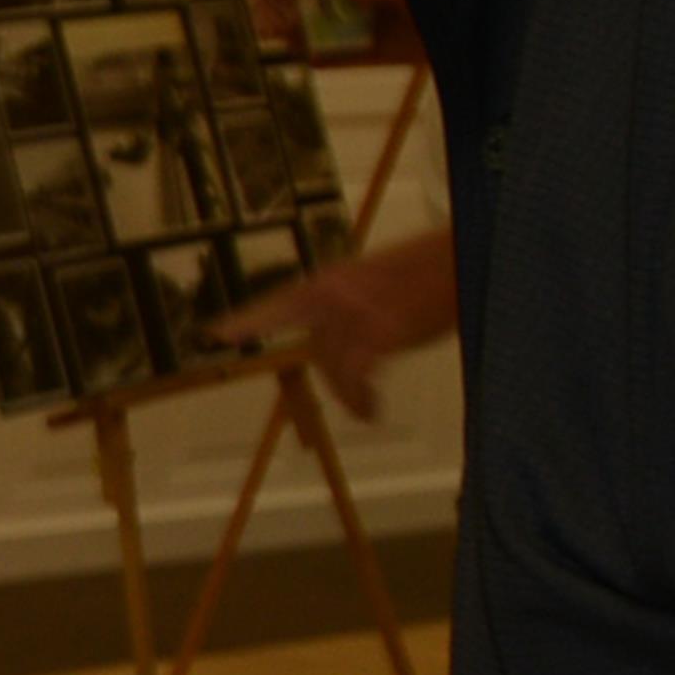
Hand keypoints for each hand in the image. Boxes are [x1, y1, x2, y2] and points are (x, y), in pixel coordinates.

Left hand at [213, 234, 456, 418]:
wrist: (460, 262)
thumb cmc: (431, 269)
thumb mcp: (377, 277)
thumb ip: (351, 301)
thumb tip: (340, 333)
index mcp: (331, 278)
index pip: (280, 303)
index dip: (247, 320)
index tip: (214, 335)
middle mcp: (332, 295)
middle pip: (317, 348)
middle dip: (333, 374)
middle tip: (353, 395)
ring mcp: (351, 314)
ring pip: (336, 367)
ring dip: (351, 393)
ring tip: (366, 407)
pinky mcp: (375, 335)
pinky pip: (355, 379)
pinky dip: (362, 401)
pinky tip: (370, 412)